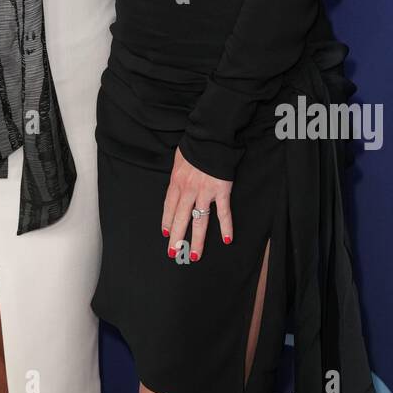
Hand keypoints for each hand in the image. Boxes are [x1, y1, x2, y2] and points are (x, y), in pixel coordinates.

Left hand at [161, 142, 232, 262]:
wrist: (210, 137)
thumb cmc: (194, 146)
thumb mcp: (179, 160)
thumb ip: (178, 175)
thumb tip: (177, 184)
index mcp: (176, 182)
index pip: (169, 207)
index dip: (167, 222)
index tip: (166, 234)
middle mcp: (188, 190)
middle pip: (181, 218)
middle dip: (177, 238)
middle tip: (173, 253)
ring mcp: (204, 192)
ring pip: (199, 221)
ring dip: (197, 240)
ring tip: (194, 256)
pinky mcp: (221, 191)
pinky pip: (223, 212)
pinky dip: (226, 226)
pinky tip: (227, 239)